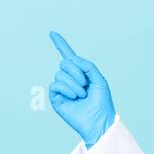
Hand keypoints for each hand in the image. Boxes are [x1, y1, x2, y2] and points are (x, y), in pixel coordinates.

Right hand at [48, 31, 114, 147]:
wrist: (99, 121)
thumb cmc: (102, 102)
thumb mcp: (99, 79)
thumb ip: (87, 65)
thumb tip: (70, 59)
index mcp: (80, 73)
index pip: (68, 56)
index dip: (61, 44)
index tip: (52, 33)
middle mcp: (69, 79)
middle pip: (65, 63)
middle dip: (77, 72)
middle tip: (86, 85)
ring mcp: (62, 88)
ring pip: (60, 74)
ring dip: (75, 84)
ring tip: (83, 95)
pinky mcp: (56, 98)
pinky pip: (55, 84)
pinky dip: (67, 89)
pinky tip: (75, 97)